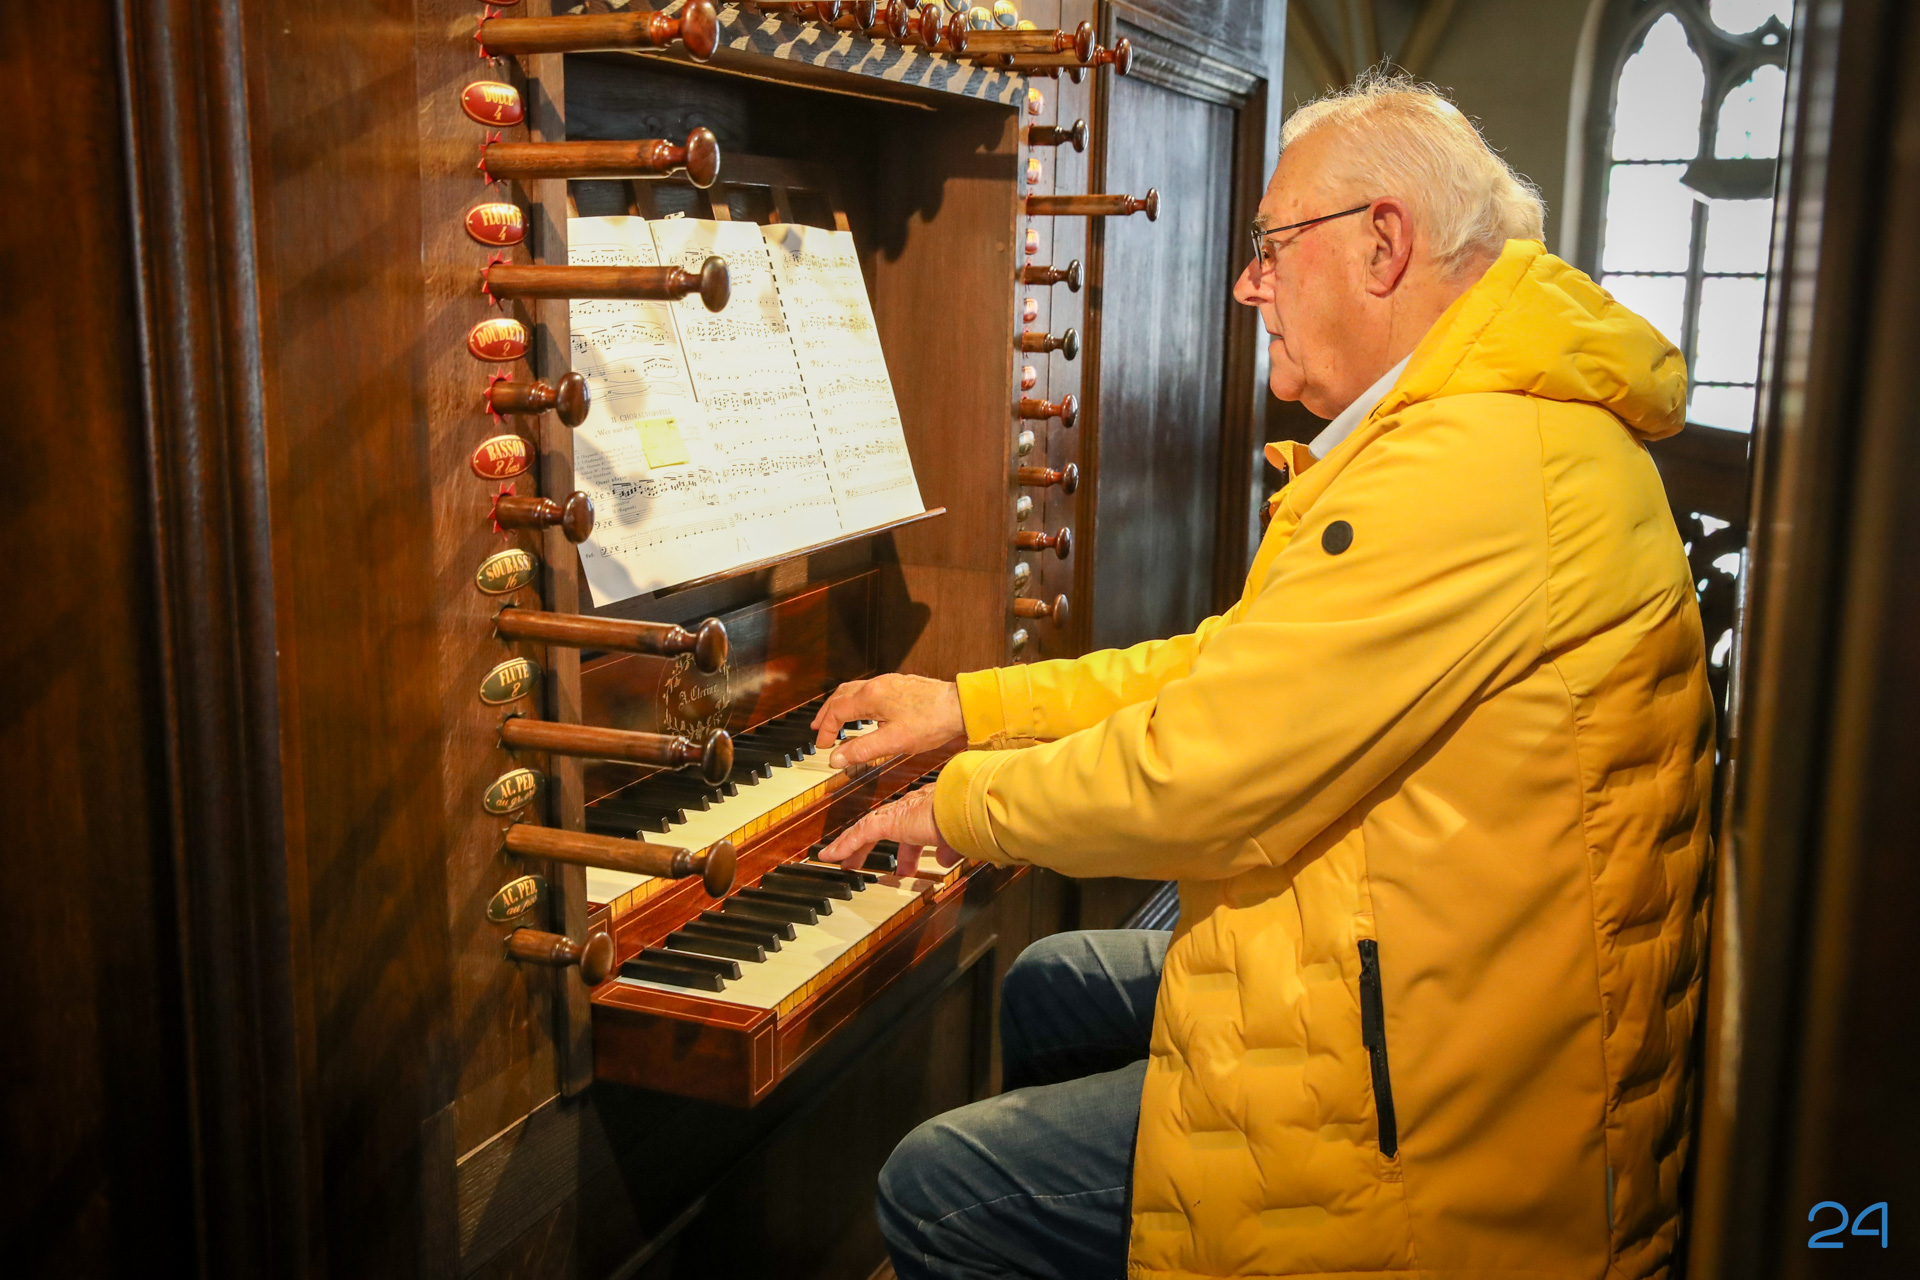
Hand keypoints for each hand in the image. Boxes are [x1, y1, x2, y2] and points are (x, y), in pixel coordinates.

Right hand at [810, 673, 964, 768]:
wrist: (959, 706)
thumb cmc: (931, 722)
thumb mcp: (893, 742)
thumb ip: (862, 750)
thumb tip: (836, 758)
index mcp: (871, 697)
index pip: (837, 711)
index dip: (826, 729)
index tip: (823, 745)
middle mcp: (877, 685)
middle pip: (841, 696)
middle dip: (827, 713)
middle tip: (819, 729)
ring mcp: (889, 682)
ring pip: (854, 690)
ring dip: (841, 705)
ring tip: (835, 719)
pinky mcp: (900, 685)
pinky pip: (868, 690)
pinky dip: (856, 701)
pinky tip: (863, 711)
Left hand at [815, 786, 961, 880]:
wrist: (970, 806)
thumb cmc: (971, 820)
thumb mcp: (960, 841)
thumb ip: (950, 849)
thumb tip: (945, 860)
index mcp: (929, 813)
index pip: (909, 828)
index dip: (901, 842)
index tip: (898, 855)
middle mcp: (912, 809)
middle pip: (884, 827)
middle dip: (871, 845)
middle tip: (860, 859)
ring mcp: (900, 813)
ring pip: (867, 829)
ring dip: (852, 846)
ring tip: (840, 860)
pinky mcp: (890, 821)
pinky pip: (861, 834)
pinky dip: (845, 845)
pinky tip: (831, 856)